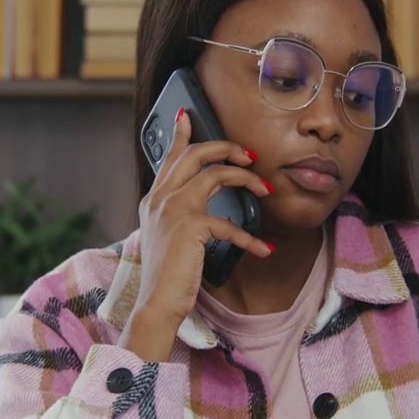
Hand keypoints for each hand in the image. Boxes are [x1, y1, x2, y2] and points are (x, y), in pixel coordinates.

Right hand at [119, 109, 270, 361]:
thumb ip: (179, 216)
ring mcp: (174, 209)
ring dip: (246, 179)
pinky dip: (250, 238)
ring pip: (215, 174)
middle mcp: (160, 198)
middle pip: (196, 154)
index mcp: (154, 199)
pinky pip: (230, 224)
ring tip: (264, 188)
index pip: (169, 157)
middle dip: (226, 147)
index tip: (188, 115)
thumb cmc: (167, 275)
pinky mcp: (191, 226)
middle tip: (248, 155)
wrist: (156, 303)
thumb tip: (202, 207)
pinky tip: (263, 249)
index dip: (181, 134)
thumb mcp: (168, 238)